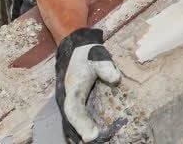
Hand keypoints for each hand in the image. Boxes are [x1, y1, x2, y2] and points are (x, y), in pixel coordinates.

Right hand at [55, 28, 122, 142]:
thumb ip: (106, 67)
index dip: (82, 124)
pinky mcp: (74, 104)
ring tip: (96, 143)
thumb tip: (115, 79)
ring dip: (80, 135)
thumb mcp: (98, 56)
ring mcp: (69, 102)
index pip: (74, 110)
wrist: (77, 48)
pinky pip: (76, 120)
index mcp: (72, 89)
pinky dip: (81, 130)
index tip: (92, 137)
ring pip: (71, 124)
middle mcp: (67, 99)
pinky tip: (91, 138)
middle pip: (70, 123)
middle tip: (97, 143)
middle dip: (81, 135)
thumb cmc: (89, 54)